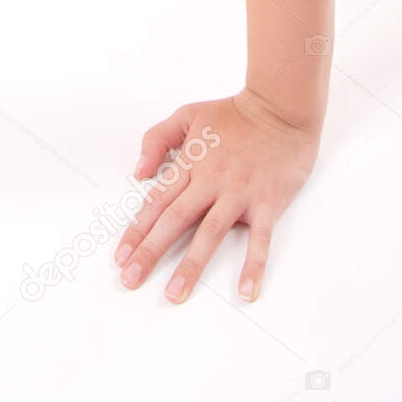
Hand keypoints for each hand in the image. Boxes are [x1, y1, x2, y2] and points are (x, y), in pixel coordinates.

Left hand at [114, 88, 320, 303]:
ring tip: (175, 294)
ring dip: (191, 265)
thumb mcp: (188, 115)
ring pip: (210, 233)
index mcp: (191, 163)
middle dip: (150, 252)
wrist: (280, 107)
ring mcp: (239, 193)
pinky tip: (246, 291)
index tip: (121, 256)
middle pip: (174, 220)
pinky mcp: (267, 202)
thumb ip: (157, 139)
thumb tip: (139, 172)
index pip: (157, 202)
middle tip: (131, 280)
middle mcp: (211, 181)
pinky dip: (254, 266)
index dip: (137, 230)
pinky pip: (260, 239)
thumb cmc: (235, 114)